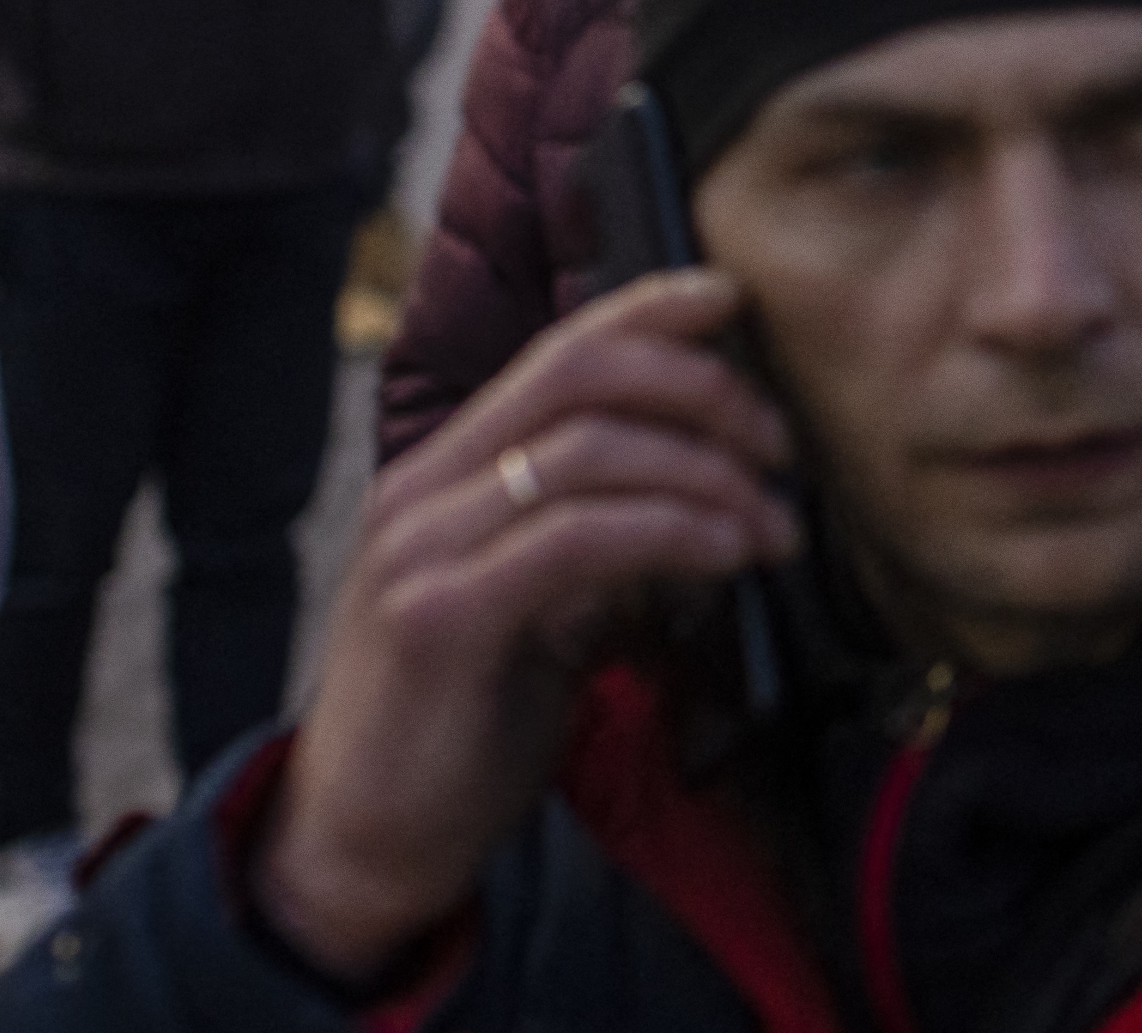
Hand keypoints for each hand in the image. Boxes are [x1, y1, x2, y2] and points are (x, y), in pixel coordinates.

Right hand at [252, 274, 796, 982]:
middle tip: (778, 446)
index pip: (558, 352)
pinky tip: (725, 552)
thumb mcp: (539, 607)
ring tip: (772, 526)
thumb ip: (596, 535)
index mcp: (447, 473)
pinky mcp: (441, 615)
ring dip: (708, 474)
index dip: (649, 309)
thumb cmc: (463, 722)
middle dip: (701, 389)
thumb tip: (709, 484)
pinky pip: (579, 536)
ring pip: (590, 448)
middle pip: (579, 376)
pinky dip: (672, 530)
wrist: (363, 844)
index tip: (734, 298)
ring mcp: (421, 547)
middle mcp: (423, 490)